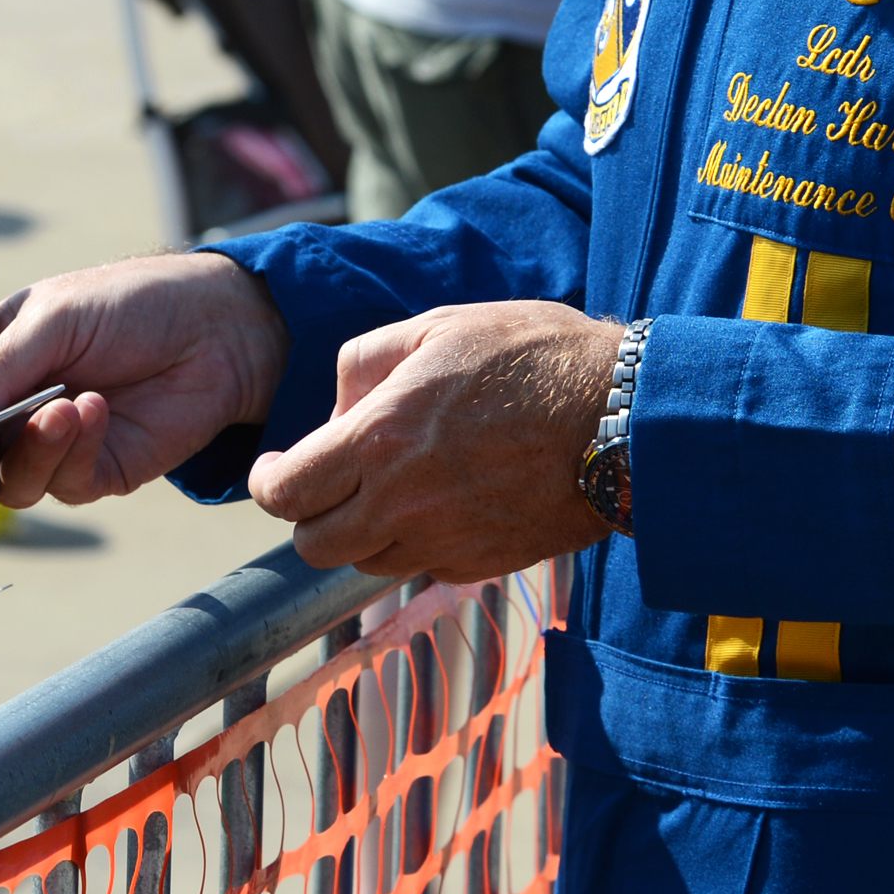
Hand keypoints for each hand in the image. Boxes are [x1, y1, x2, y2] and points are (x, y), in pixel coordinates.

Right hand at [0, 251, 288, 525]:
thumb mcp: (53, 321)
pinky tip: (100, 410)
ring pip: (5, 483)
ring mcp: (47, 446)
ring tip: (70, 406)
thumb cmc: (131, 303)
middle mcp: (6, 410)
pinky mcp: (93, 471)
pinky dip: (72, 450)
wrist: (220, 327)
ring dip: (29, 450)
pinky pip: (60, 484)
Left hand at [248, 302, 615, 581]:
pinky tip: (439, 503)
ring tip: (388, 488)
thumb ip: (366, 362)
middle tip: (324, 485)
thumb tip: (336, 411)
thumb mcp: (438, 325)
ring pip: (368, 564)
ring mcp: (446, 541)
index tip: (273, 472)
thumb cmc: (534, 357)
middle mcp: (405, 502)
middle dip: (308, 517)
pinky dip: (415, 545)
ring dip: (362, 534)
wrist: (626, 417)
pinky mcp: (484, 564)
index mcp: (382, 439)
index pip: (287, 493)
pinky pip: (424, 569)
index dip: (267, 485)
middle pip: (317, 546)